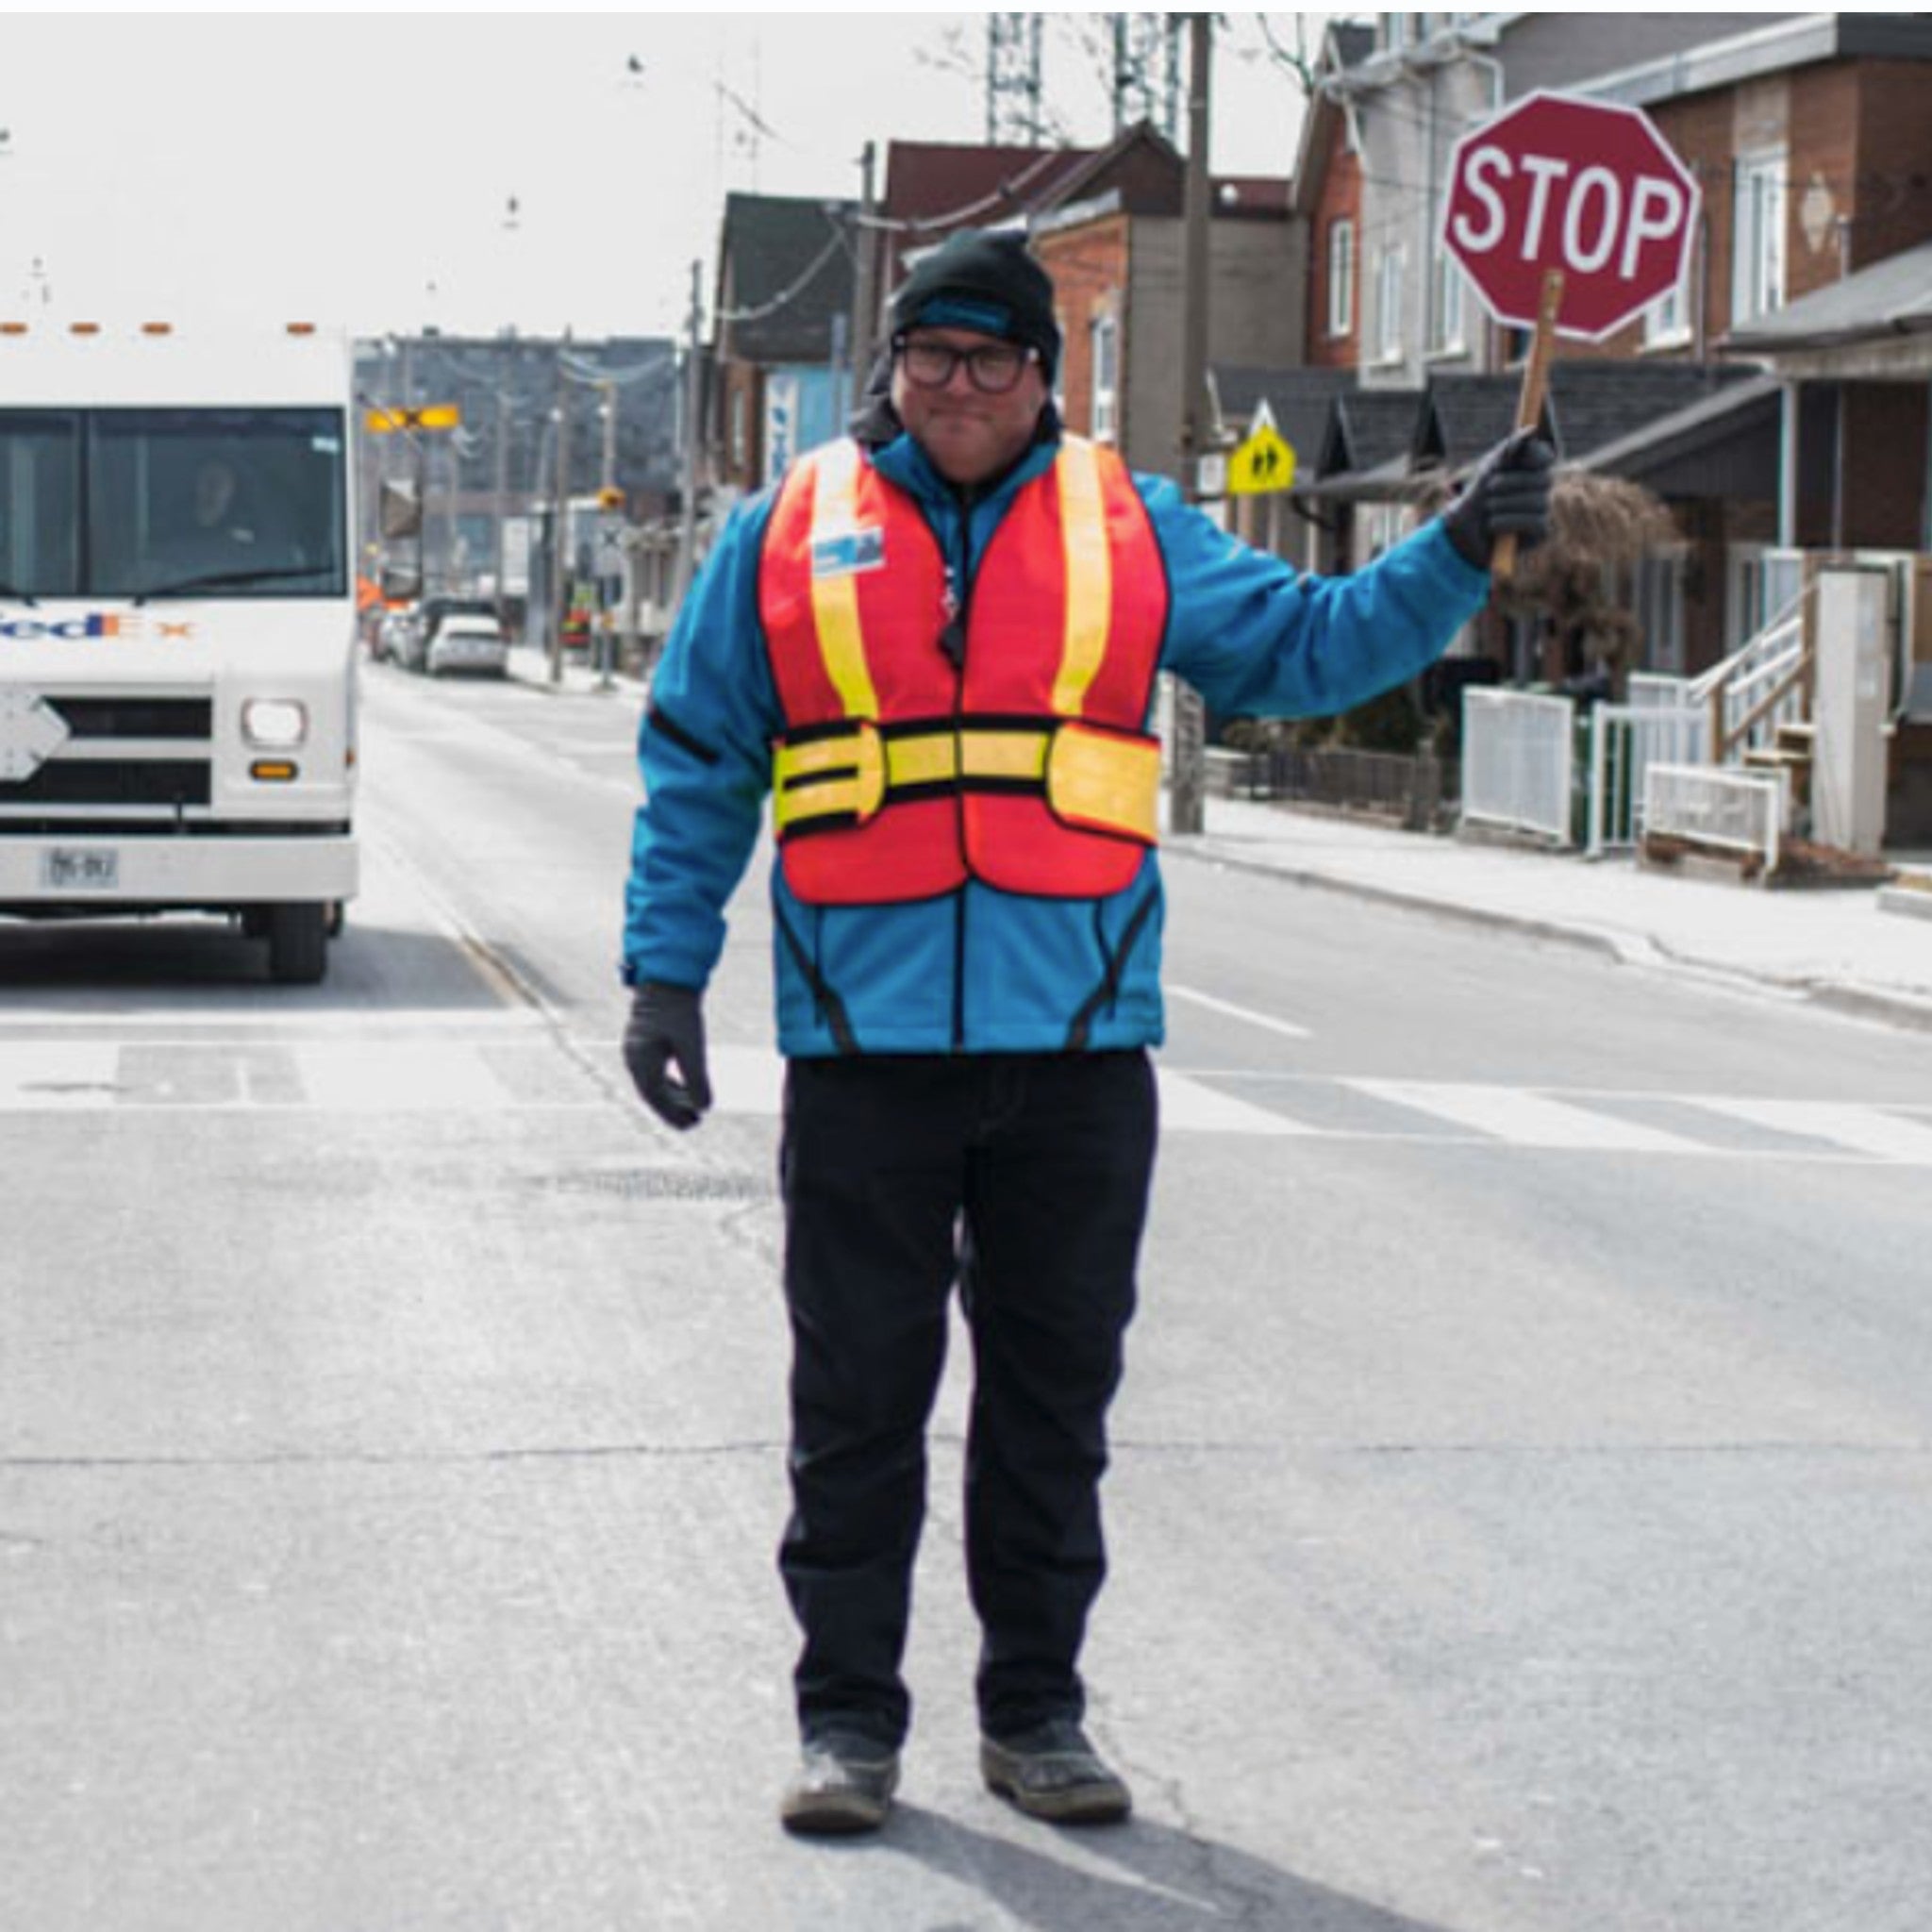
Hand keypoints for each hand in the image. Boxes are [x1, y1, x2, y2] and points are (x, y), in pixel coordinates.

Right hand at [623, 982, 711, 1129]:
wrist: (667, 977)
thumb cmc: (680, 1009)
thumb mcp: (692, 1044)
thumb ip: (697, 1077)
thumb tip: (705, 1108)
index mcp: (640, 1059)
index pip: (654, 1097)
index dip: (673, 1115)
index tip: (693, 1124)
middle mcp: (634, 1057)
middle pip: (652, 1093)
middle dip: (673, 1110)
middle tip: (696, 1122)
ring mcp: (637, 1049)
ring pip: (652, 1083)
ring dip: (672, 1098)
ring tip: (693, 1109)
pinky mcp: (644, 1042)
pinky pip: (654, 1071)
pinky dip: (669, 1083)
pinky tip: (685, 1088)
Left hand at [1442, 429, 1555, 568]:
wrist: (1464, 532)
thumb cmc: (1479, 497)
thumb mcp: (1488, 472)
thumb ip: (1508, 451)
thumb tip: (1530, 430)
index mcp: (1531, 469)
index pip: (1545, 456)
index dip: (1534, 455)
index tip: (1515, 458)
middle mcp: (1542, 488)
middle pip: (1543, 479)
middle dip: (1513, 482)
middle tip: (1490, 487)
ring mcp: (1543, 509)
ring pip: (1539, 502)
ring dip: (1507, 503)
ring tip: (1488, 508)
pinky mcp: (1541, 531)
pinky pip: (1535, 522)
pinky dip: (1510, 521)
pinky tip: (1493, 524)